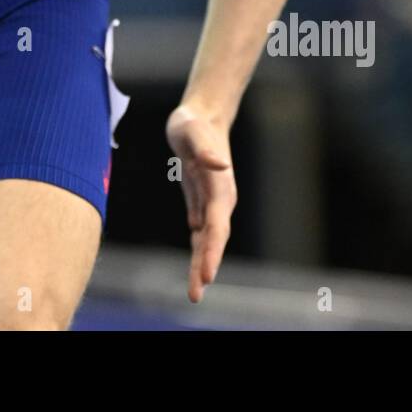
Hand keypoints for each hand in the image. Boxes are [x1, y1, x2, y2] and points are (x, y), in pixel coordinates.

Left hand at [166, 103, 234, 303]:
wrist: (200, 117)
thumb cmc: (193, 123)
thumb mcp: (192, 129)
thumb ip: (205, 148)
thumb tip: (219, 164)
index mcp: (219, 187)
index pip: (217, 225)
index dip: (213, 251)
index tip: (208, 274)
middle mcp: (219, 199)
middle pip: (213, 239)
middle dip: (205, 266)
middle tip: (195, 295)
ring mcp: (211, 202)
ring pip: (207, 240)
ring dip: (201, 264)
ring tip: (195, 291)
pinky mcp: (200, 200)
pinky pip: (200, 231)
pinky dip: (198, 250)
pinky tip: (195, 266)